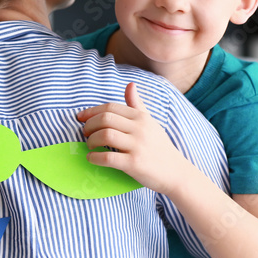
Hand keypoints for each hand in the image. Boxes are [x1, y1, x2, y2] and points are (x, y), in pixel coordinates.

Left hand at [76, 82, 190, 194]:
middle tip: (85, 133)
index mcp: (141, 117)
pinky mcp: (134, 163)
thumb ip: (137, 105)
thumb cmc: (160, 147)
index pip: (110, 108)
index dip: (91, 111)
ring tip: (90, 145)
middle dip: (89, 125)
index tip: (80, 117)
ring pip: (105, 135)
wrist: (176, 173)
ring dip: (91, 140)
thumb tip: (130, 84)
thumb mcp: (150, 122)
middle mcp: (140, 129)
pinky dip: (94, 157)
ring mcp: (137, 146)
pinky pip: (108, 157)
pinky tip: (92, 158)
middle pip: (105, 119)